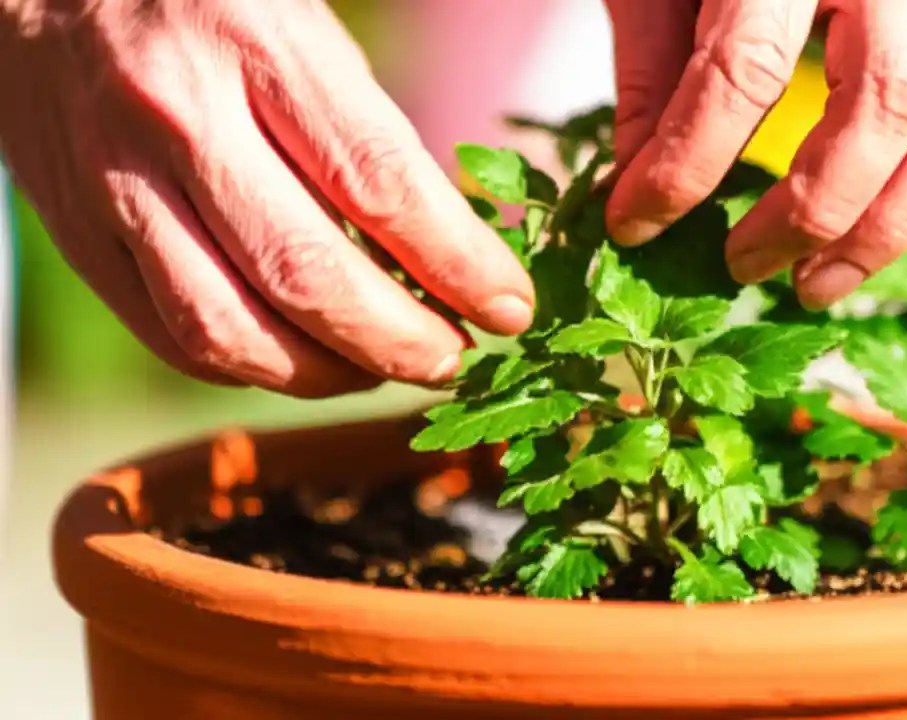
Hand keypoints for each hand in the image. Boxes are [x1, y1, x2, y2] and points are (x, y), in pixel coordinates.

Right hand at [0, 0, 533, 396]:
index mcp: (257, 42)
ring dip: (328, 374)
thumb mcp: (302, 22)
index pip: (381, 183)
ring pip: (230, 331)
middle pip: (305, 275)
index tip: (510, 306)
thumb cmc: (205, 1)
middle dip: (401, 342)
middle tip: (455, 358)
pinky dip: (253, 369)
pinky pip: (173, 338)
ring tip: (385, 370)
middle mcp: (179, 115)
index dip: (458, 264)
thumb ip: (365, 128)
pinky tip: (305, 360)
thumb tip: (450, 246)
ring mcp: (115, 182)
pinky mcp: (77, 234)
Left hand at [604, 0, 906, 307]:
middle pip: (883, 100)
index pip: (745, 65)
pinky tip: (857, 236)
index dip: (686, 161)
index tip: (634, 223)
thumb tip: (641, 189)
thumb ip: (653, 73)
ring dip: (885, 223)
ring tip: (812, 284)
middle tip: (738, 266)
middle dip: (810, 207)